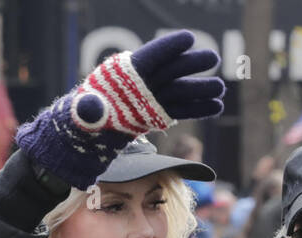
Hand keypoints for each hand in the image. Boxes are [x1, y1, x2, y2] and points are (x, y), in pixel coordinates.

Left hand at [15, 30, 224, 190]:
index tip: (187, 39)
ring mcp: (149, 98)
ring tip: (220, 90)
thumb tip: (89, 109)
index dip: (167, 48)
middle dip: (190, 65)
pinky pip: (179, 109)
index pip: (148, 58)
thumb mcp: (82, 113)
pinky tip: (216, 107)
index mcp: (123, 75)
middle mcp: (140, 83)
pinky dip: (196, 108)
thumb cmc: (81, 118)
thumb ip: (88, 109)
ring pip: (178, 91)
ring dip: (199, 90)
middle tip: (213, 59)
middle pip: (169, 70)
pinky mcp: (154, 114)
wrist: (84, 135)